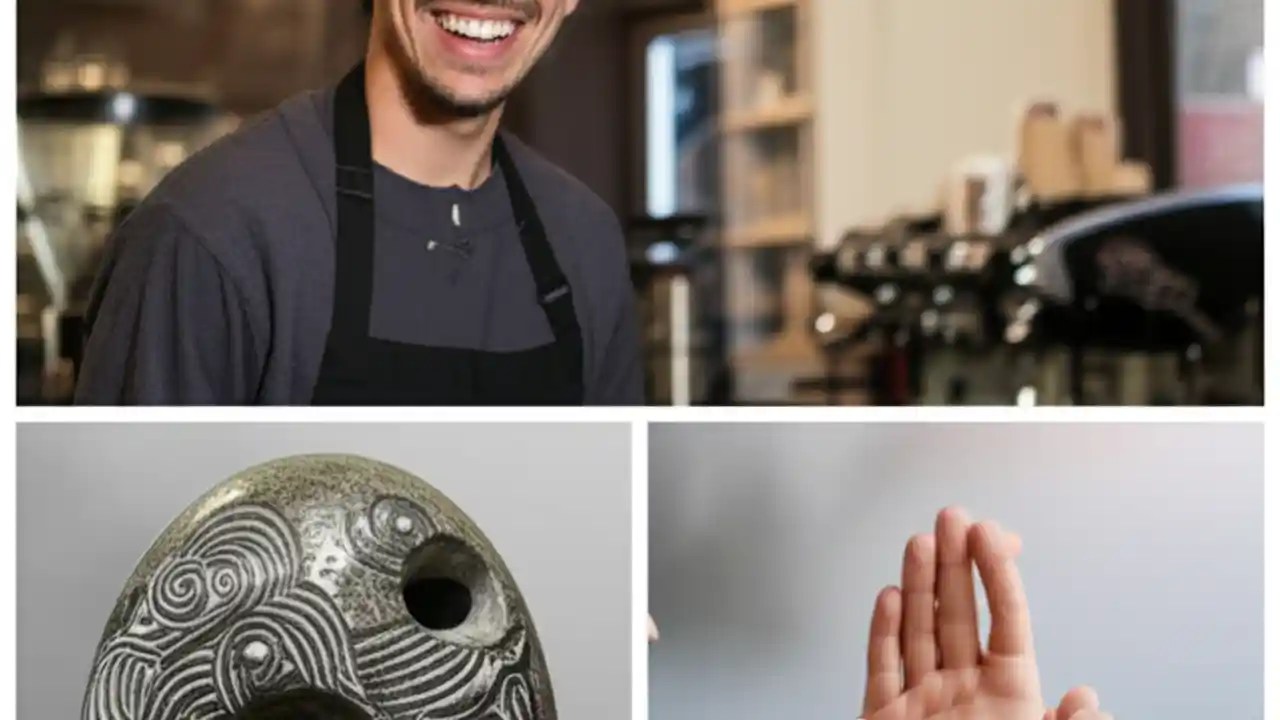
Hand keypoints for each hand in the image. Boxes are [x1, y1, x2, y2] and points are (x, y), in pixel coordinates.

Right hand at [860, 508, 1105, 719]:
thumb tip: (1090, 702)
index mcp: (1007, 699)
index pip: (1007, 622)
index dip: (999, 573)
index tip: (990, 533)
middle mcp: (964, 694)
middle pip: (958, 615)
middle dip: (953, 561)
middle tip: (952, 518)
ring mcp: (922, 703)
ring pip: (918, 631)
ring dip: (918, 584)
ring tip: (920, 541)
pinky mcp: (885, 716)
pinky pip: (883, 667)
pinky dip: (884, 632)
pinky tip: (888, 597)